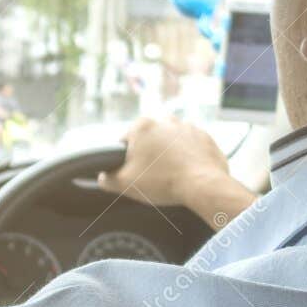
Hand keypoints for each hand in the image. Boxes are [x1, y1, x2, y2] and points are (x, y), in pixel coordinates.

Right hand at [98, 116, 257, 226]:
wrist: (203, 186)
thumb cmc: (163, 182)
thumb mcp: (125, 184)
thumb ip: (107, 179)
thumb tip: (102, 177)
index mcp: (143, 126)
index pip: (126, 141)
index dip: (127, 158)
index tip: (134, 171)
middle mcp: (165, 120)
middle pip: (150, 139)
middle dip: (150, 154)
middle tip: (153, 175)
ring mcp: (188, 127)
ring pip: (171, 140)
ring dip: (170, 153)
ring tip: (171, 173)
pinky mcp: (204, 137)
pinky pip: (191, 146)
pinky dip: (188, 156)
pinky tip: (187, 171)